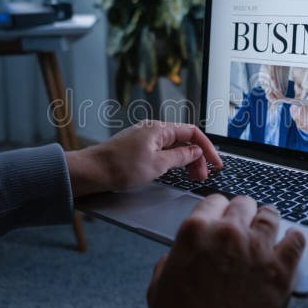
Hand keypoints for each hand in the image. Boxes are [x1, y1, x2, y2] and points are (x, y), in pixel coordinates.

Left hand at [65, 120, 222, 196]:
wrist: (91, 171)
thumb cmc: (120, 167)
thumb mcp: (157, 165)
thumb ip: (180, 157)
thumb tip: (196, 152)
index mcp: (160, 129)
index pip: (193, 133)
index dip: (207, 149)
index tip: (216, 164)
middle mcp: (153, 130)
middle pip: (184, 140)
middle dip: (197, 158)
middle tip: (201, 177)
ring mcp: (145, 139)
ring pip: (174, 147)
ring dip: (186, 161)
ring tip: (191, 178)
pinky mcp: (138, 148)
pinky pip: (162, 152)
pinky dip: (173, 162)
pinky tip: (174, 172)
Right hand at [147, 195, 305, 307]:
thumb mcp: (160, 286)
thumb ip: (172, 261)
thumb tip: (178, 257)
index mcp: (196, 231)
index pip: (213, 201)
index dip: (217, 210)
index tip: (221, 216)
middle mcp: (228, 233)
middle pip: (243, 204)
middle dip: (242, 214)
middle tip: (242, 225)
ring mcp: (257, 249)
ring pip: (270, 216)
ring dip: (267, 220)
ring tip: (268, 226)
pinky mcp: (281, 270)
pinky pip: (297, 241)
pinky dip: (294, 239)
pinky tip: (291, 240)